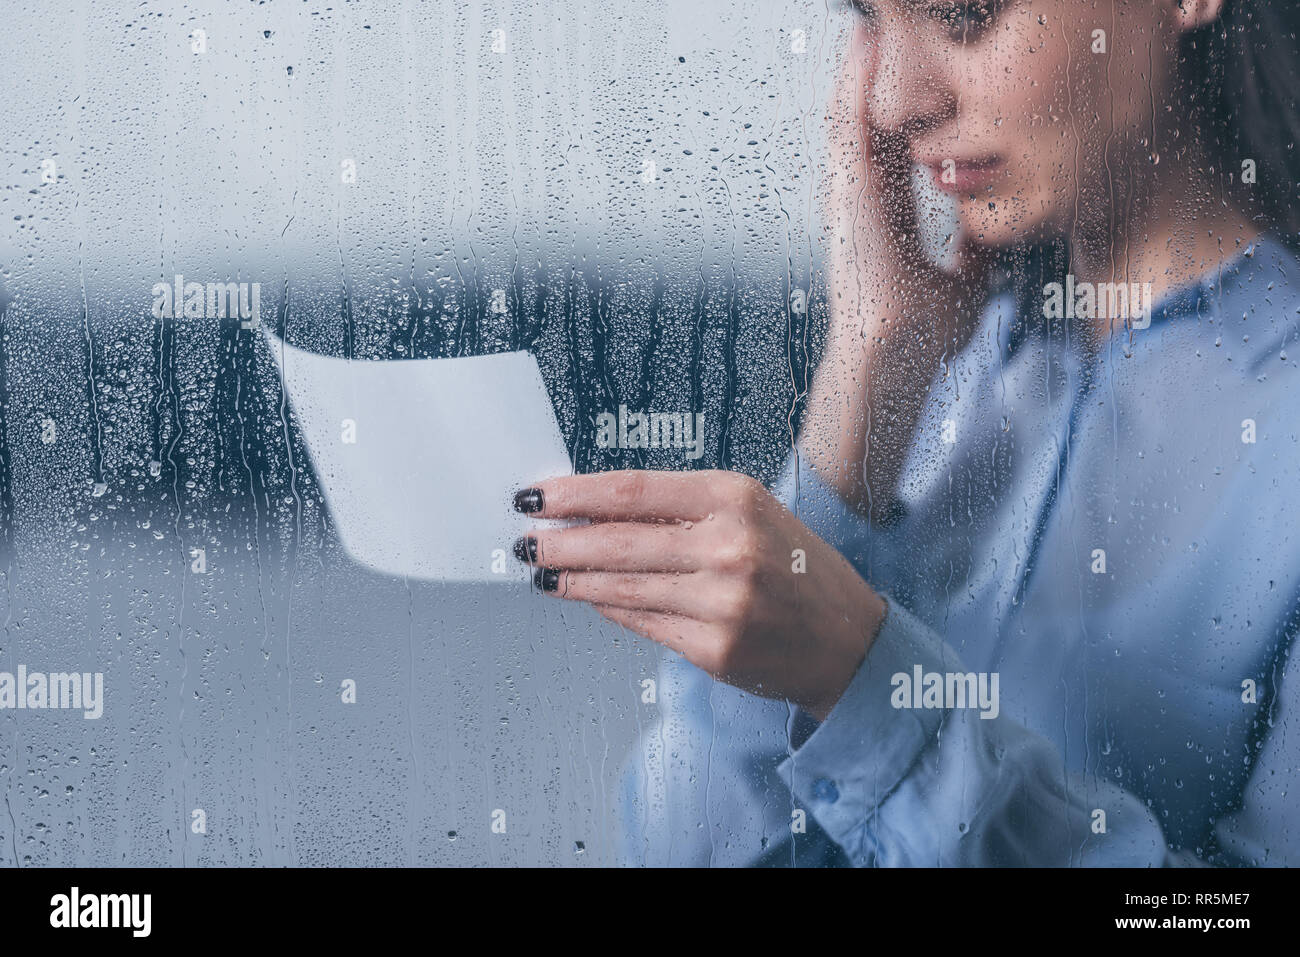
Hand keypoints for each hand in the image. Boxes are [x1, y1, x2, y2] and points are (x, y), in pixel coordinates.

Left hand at [513, 470, 886, 721]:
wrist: (847, 639)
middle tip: (524, 539)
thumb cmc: (794, 568)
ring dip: (572, 578)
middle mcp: (729, 546)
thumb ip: (681, 510)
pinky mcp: (714, 648)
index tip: (537, 496)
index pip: (632, 490)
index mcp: (735, 497)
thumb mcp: (751, 515)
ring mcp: (721, 602)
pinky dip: (608, 607)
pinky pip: (641, 623)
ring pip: (621, 586)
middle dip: (560, 540)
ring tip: (542, 569)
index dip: (575, 494)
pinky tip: (585, 597)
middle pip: (617, 541)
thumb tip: (597, 511)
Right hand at [804, 23, 991, 518]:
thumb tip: (990, 238)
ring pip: (854, 112)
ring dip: (864, 67)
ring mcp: (849, 195)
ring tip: (874, 20)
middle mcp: (863, 200)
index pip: (898, 146)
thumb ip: (972, 256)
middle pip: (873, 119)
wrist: (895, 357)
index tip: (929, 74)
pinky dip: (853, 83)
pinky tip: (863, 45)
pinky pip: (848, 124)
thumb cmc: (922, 336)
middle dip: (884, 74)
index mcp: (888, 217)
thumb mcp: (963, 283)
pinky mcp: (846, 193)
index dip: (912, 107)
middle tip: (892, 26)